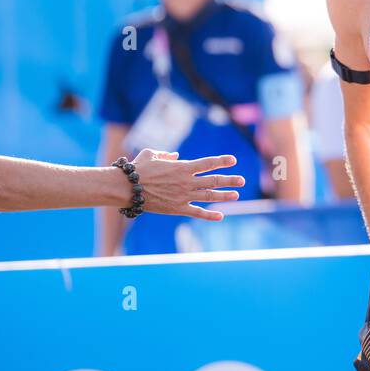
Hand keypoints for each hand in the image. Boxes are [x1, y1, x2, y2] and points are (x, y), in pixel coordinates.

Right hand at [130, 149, 244, 220]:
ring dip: (224, 196)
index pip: (207, 163)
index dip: (221, 161)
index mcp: (182, 167)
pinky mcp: (177, 208)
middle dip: (229, 180)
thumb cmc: (138, 169)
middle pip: (213, 180)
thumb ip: (166, 154)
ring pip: (208, 196)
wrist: (127, 188)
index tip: (233, 160)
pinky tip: (220, 216)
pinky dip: (209, 215)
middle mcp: (186, 181)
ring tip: (236, 195)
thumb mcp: (151, 154)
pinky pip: (197, 212)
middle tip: (242, 180)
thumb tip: (175, 155)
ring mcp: (183, 196)